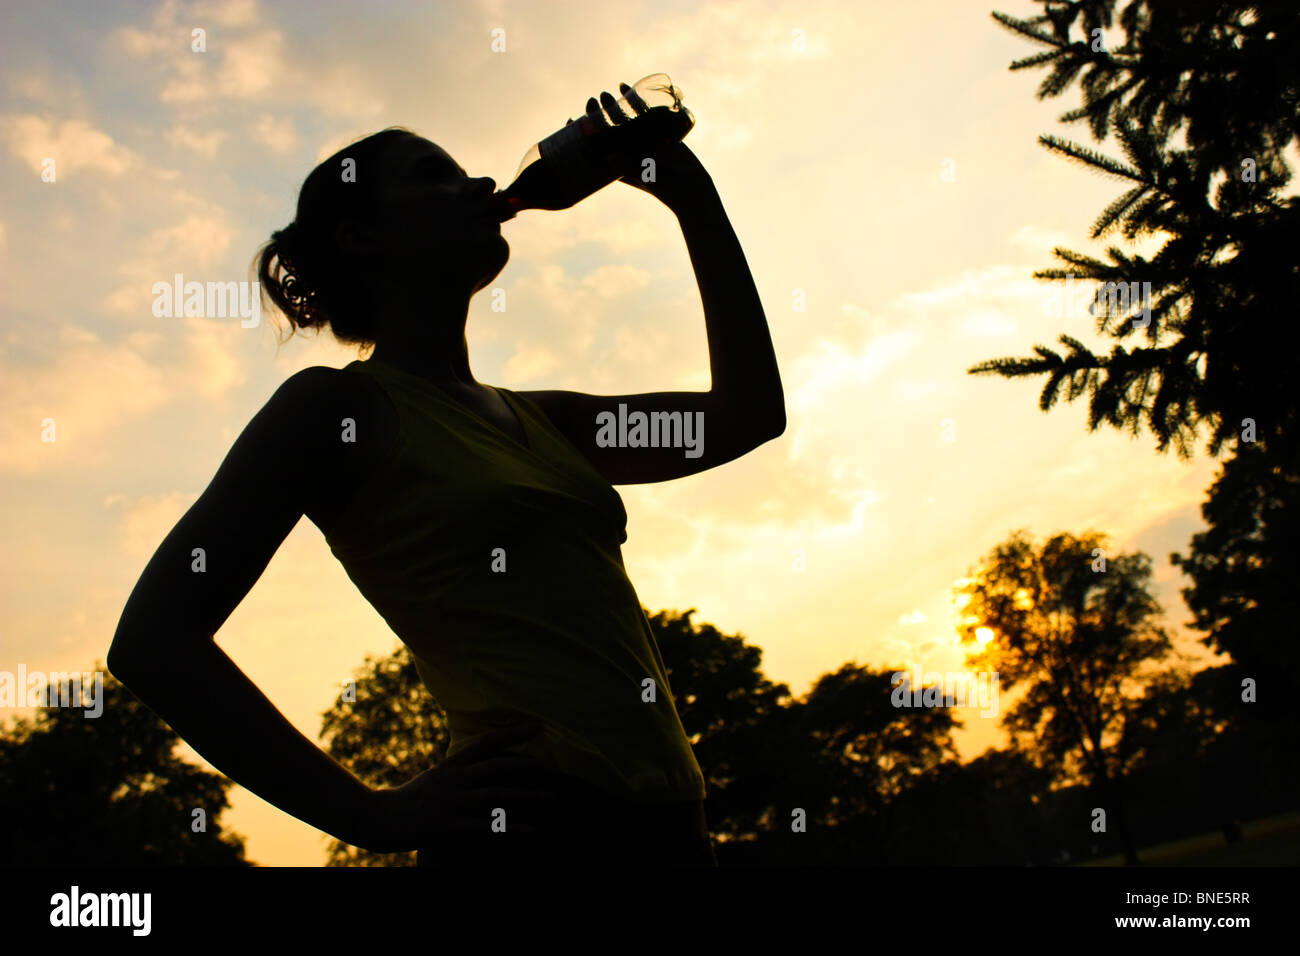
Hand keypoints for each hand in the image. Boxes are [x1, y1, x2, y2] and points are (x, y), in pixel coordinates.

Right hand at [355, 720, 570, 853]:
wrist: (375, 820)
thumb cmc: (409, 800)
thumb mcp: (435, 777)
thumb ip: (461, 770)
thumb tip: (490, 762)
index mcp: (450, 765)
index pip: (485, 743)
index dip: (512, 734)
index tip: (537, 727)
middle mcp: (452, 780)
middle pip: (497, 770)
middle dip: (529, 769)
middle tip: (555, 771)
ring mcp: (449, 804)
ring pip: (496, 798)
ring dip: (528, 800)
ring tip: (554, 802)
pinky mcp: (445, 829)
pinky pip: (484, 829)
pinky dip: (510, 830)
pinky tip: (531, 833)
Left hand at [574, 81, 713, 211]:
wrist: (691, 187)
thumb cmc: (666, 187)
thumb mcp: (645, 177)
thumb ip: (629, 167)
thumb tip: (610, 157)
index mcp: (617, 165)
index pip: (593, 147)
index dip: (580, 133)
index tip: (571, 120)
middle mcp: (627, 152)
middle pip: (606, 130)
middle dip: (597, 114)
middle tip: (593, 100)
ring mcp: (641, 141)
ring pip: (622, 120)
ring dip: (612, 105)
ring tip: (605, 93)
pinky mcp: (655, 133)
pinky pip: (641, 113)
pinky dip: (632, 100)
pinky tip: (624, 86)